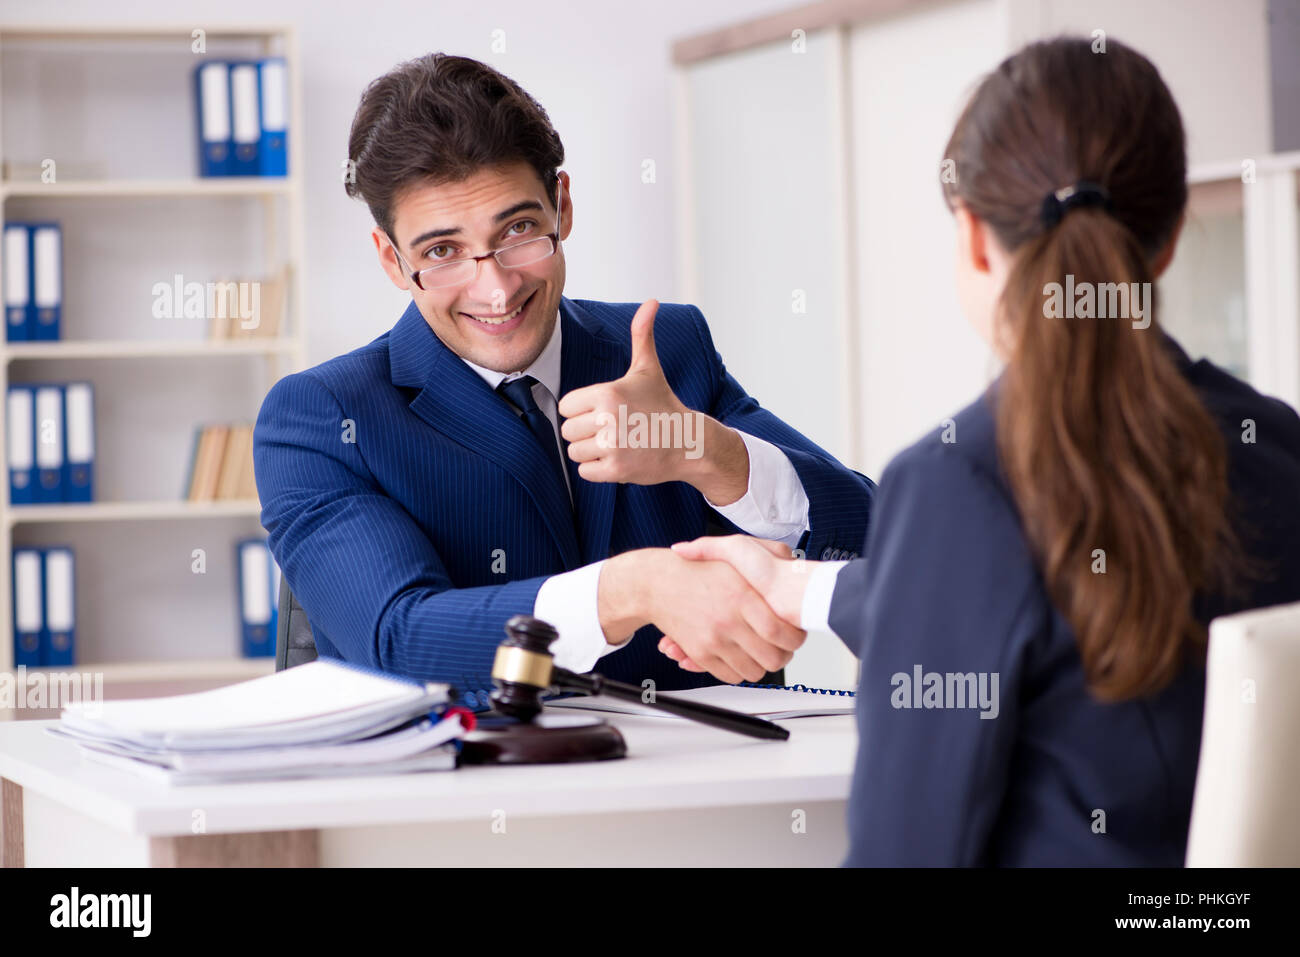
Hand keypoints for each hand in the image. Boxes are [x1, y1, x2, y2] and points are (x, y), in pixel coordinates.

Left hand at [558, 300, 748, 503]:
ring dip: (590, 452)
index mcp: (607, 392)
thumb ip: (642, 335)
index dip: (582, 410)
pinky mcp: (616, 469)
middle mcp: (607, 418)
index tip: (604, 412)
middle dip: (585, 433)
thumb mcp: (648, 369)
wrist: (687, 442)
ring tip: (615, 444)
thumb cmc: (662, 404)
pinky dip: (598, 469)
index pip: (567, 406)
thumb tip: (652, 301)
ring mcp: (612, 446)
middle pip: (567, 431)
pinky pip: (585, 472)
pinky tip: (618, 459)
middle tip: (611, 430)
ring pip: (575, 452)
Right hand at [660, 535, 812, 670]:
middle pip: (772, 658)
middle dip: (782, 656)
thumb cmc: (697, 569)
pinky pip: (730, 675)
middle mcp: (728, 621)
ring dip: (760, 665)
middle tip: (781, 647)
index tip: (794, 634)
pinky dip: (738, 671)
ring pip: (753, 671)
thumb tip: (796, 564)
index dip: (794, 638)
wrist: (657, 582)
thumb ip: (769, 552)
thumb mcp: (735, 550)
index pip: (780, 631)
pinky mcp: (700, 652)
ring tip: (761, 651)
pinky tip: (739, 656)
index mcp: (742, 596)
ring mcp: (714, 640)